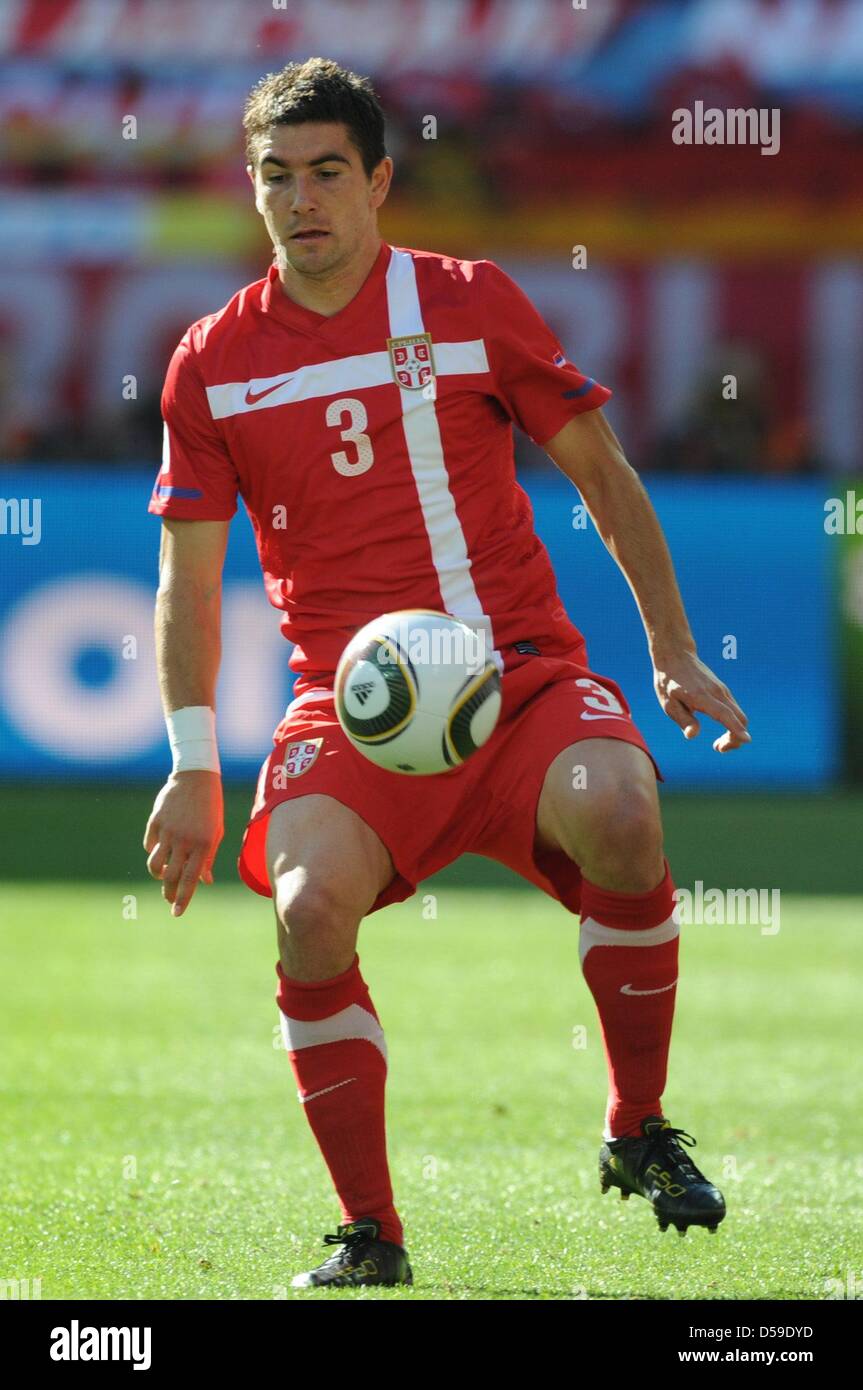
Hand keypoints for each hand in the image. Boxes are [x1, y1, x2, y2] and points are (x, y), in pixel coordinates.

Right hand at [143, 771, 223, 916]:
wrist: (196, 778)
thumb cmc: (211, 808)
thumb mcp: (215, 833)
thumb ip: (208, 858)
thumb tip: (205, 882)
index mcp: (202, 844)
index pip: (190, 879)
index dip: (183, 899)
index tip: (177, 913)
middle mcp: (184, 840)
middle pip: (170, 876)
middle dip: (168, 892)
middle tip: (169, 899)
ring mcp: (168, 830)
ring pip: (154, 864)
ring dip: (158, 874)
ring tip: (164, 876)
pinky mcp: (155, 821)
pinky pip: (149, 844)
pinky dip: (153, 851)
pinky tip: (160, 851)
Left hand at [653, 649, 750, 752]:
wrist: (676, 656)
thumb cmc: (668, 682)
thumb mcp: (669, 704)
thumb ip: (683, 720)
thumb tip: (693, 735)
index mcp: (703, 697)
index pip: (725, 715)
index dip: (736, 730)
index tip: (745, 741)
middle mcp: (718, 693)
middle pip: (740, 718)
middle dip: (735, 738)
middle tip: (718, 748)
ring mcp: (722, 690)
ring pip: (740, 715)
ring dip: (735, 732)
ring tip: (718, 745)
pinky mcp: (723, 690)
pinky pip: (735, 709)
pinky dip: (734, 723)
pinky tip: (722, 729)